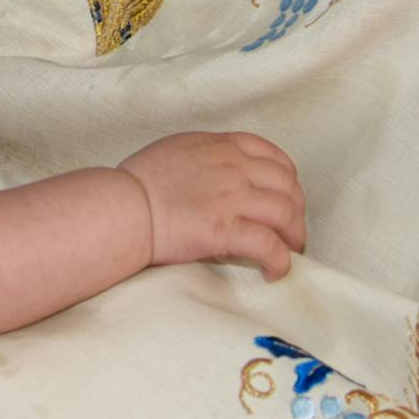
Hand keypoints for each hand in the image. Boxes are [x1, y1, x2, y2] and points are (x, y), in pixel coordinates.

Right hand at [128, 128, 305, 275]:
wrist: (122, 207)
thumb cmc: (136, 184)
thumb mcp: (176, 151)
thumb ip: (205, 158)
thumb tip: (216, 175)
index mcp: (221, 146)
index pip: (273, 155)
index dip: (287, 179)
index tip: (285, 197)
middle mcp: (234, 167)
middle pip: (288, 185)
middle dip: (296, 209)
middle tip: (290, 230)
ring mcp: (233, 197)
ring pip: (287, 214)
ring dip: (294, 236)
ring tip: (288, 252)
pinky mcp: (227, 230)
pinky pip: (270, 246)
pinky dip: (280, 261)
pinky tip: (274, 271)